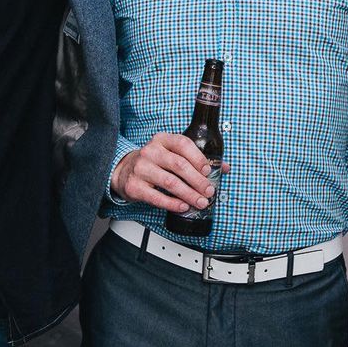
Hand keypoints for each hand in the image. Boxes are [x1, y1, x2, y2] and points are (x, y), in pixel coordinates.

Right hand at [110, 132, 225, 212]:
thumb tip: (223, 168)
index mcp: (162, 140)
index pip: (183, 144)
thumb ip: (196, 159)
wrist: (124, 170)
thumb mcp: (171, 153)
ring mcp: (141, 168)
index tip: (209, 171)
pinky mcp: (135, 186)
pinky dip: (172, 203)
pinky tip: (183, 206)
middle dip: (198, 180)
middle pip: (179, 165)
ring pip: (170, 182)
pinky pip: (156, 197)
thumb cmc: (154, 162)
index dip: (198, 158)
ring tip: (200, 202)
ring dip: (189, 194)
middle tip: (209, 191)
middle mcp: (151, 151)